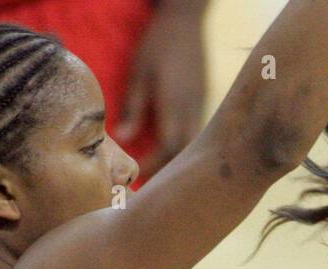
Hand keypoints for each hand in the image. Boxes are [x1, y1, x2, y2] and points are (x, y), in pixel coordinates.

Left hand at [116, 0, 208, 181]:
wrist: (188, 19)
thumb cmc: (160, 42)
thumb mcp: (141, 71)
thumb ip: (133, 107)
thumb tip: (122, 139)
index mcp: (176, 105)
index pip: (168, 149)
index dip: (153, 167)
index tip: (136, 177)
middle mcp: (193, 111)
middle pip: (185, 157)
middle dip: (168, 175)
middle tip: (149, 190)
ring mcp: (202, 109)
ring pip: (194, 150)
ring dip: (178, 165)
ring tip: (161, 179)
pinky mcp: (205, 105)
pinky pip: (198, 137)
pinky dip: (185, 151)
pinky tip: (174, 157)